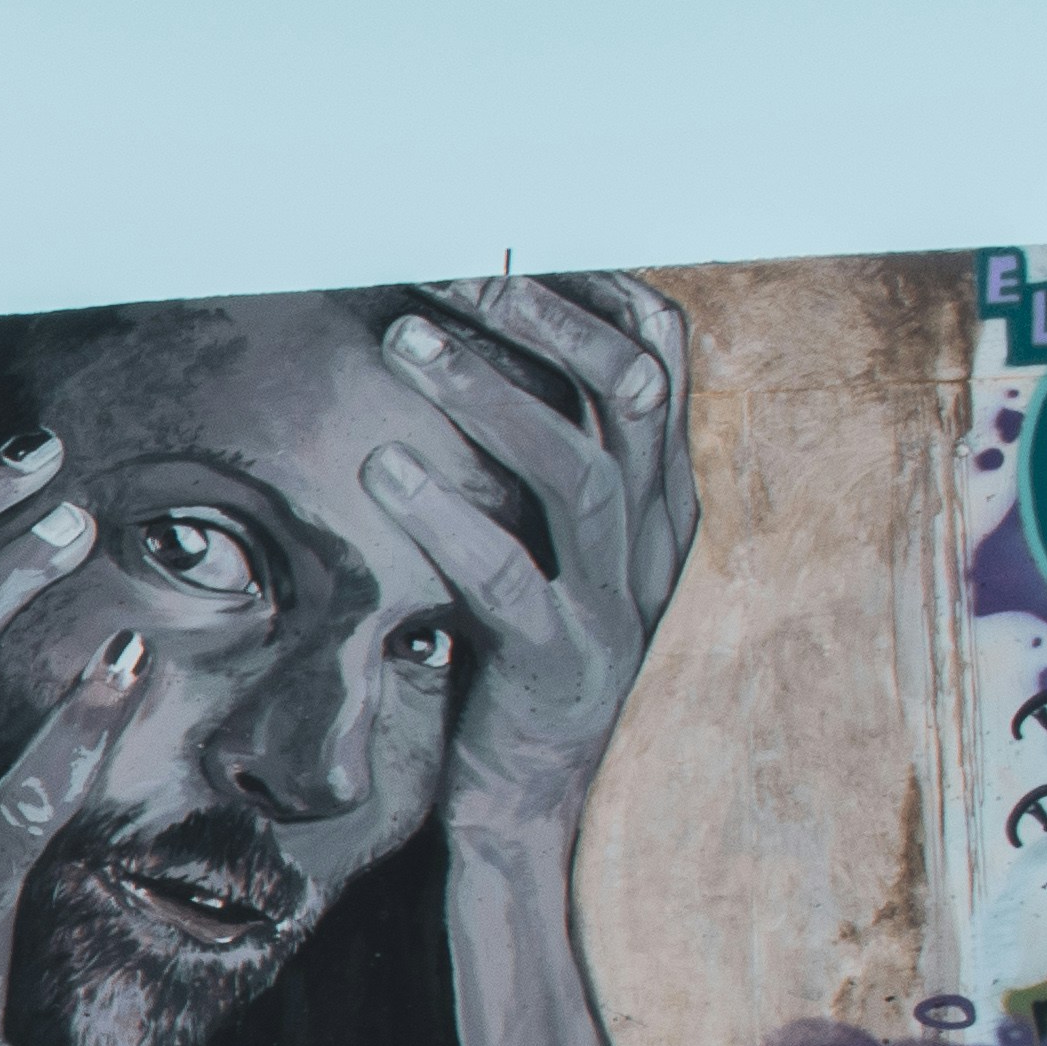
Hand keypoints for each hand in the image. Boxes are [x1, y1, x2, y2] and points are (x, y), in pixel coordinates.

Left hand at [360, 271, 694, 853]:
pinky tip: (384, 468)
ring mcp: (616, 606)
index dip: (601, 292)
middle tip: (452, 264)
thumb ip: (525, 462)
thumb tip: (459, 340)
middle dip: (542, 316)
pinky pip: (509, 577)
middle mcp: (654, 543)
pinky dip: (448, 514)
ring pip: (577, 469)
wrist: (523, 809)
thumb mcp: (537, 542)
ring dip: (488, 392)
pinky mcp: (561, 668)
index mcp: (658, 504)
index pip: (661, 365)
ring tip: (405, 338)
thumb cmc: (513, 658)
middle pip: (628, 394)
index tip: (524, 236)